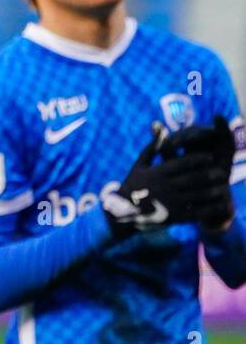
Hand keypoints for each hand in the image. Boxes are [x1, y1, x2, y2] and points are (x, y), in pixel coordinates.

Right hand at [102, 122, 224, 236]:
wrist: (122, 213)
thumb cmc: (132, 186)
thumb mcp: (139, 165)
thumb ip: (152, 147)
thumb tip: (160, 127)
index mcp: (157, 174)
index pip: (183, 163)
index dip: (199, 159)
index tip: (209, 157)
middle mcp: (164, 187)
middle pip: (193, 178)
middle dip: (209, 174)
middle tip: (220, 171)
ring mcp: (169, 203)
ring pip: (197, 195)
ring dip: (212, 191)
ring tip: (221, 187)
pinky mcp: (173, 217)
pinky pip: (195, 212)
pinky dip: (208, 208)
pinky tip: (216, 205)